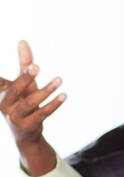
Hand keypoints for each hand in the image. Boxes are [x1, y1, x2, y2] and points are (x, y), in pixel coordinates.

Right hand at [0, 41, 64, 174]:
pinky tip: (64, 95)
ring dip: (45, 91)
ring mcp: (15, 117)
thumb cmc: (23, 103)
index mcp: (0, 93)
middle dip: (24, 78)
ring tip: (60, 80)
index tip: (21, 63)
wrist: (25, 135)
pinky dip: (53, 104)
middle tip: (36, 66)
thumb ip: (24, 64)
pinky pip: (42, 114)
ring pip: (30, 102)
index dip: (0, 79)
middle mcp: (4, 105)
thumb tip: (22, 41)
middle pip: (13, 90)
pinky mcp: (28, 126)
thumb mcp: (25, 84)